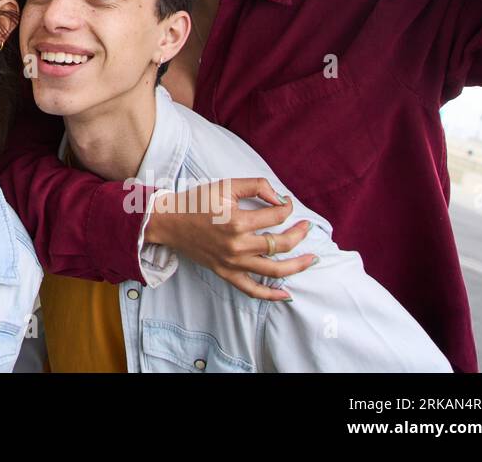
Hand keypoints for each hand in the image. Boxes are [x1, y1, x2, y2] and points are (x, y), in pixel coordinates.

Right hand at [144, 177, 316, 301]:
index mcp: (237, 222)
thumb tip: (280, 198)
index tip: (287, 204)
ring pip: (274, 270)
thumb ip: (256, 186)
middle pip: (281, 244)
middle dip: (300, 234)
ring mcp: (233, 263)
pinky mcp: (226, 273)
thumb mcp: (225, 185)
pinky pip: (252, 289)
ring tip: (312, 259)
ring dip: (297, 265)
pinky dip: (270, 294)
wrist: (169, 221)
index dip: (287, 208)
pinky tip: (286, 294)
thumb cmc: (197, 202)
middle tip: (307, 227)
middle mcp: (238, 245)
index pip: (276, 217)